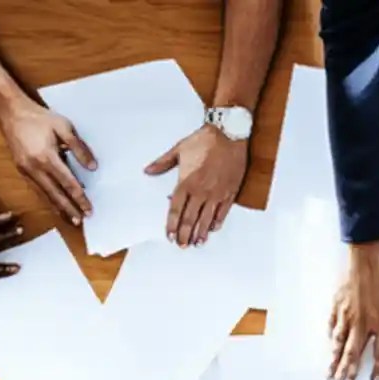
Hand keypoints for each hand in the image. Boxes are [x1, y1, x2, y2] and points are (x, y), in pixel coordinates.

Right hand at [0, 101, 95, 223]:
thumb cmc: (41, 118)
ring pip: (44, 194)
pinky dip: (47, 199)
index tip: (89, 209)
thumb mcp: (64, 127)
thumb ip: (79, 148)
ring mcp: (26, 170)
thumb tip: (92, 167)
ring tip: (71, 220)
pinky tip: (55, 206)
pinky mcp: (22, 170)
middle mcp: (35, 167)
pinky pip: (37, 189)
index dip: (79, 198)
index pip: (67, 183)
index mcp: (47, 157)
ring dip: (58, 208)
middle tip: (82, 222)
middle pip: (55, 194)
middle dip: (69, 209)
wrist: (12, 112)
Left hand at [145, 124, 247, 246]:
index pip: (175, 210)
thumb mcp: (179, 149)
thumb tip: (148, 170)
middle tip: (182, 245)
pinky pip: (223, 212)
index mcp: (186, 182)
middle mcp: (201, 192)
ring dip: (201, 233)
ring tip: (197, 243)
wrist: (229, 134)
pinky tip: (213, 229)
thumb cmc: (204, 140)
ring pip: (207, 219)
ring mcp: (217, 193)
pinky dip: (217, 222)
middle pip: (190, 219)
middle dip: (185, 234)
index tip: (169, 235)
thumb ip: (162, 163)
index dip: (172, 225)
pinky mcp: (229, 192)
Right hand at [330, 239, 378, 379]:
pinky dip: (331, 339)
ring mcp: (348, 316)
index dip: (378, 369)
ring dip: (335, 362)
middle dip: (348, 372)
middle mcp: (364, 324)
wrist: (370, 257)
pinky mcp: (338, 306)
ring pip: (339, 345)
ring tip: (330, 375)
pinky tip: (329, 347)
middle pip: (354, 354)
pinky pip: (332, 327)